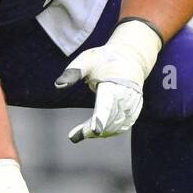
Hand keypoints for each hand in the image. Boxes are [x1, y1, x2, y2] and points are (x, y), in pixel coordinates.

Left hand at [54, 19, 160, 142]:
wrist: (130, 57)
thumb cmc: (103, 58)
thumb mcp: (86, 60)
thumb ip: (73, 72)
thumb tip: (57, 85)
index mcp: (115, 82)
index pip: (107, 103)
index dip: (101, 118)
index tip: (94, 131)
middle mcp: (127, 94)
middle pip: (111, 119)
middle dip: (93, 130)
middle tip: (74, 136)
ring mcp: (133, 102)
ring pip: (118, 125)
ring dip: (101, 133)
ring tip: (80, 134)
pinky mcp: (135, 109)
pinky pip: (124, 125)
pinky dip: (110, 131)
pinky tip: (95, 132)